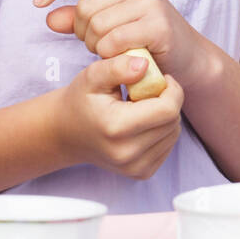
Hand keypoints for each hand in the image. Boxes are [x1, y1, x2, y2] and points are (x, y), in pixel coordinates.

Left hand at [34, 0, 201, 84]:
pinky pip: (113, 41)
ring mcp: (150, 1)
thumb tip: (50, 17)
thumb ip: (78, 17)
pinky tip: (122, 55)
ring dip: (97, 46)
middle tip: (99, 42)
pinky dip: (110, 54)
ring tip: (113, 49)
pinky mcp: (157, 25)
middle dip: (83, 32)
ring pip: (97, 27)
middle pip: (84, 8)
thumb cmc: (144, 34)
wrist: (186, 54)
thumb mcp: (109, 19)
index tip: (38, 2)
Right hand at [54, 53, 185, 178]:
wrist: (66, 133)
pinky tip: (143, 123)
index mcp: (116, 128)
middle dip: (168, 101)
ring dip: (166, 116)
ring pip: (174, 134)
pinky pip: (168, 146)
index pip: (168, 109)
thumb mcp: (92, 76)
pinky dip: (162, 131)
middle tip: (149, 92)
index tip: (162, 78)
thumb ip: (117, 67)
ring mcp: (134, 167)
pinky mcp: (141, 173)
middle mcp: (126, 154)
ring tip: (143, 107)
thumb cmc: (81, 101)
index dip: (172, 89)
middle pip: (173, 121)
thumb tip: (145, 65)